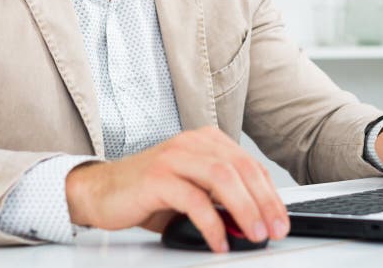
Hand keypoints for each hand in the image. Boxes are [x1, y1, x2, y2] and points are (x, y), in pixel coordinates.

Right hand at [65, 126, 288, 252]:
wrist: (101, 191)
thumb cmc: (148, 192)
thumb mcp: (192, 190)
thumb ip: (220, 198)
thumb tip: (255, 220)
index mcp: (203, 141)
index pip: (248, 164)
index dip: (270, 193)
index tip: (281, 219)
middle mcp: (190, 143)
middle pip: (240, 168)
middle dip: (264, 202)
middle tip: (275, 230)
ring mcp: (173, 157)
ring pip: (222, 177)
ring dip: (244, 208)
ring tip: (254, 234)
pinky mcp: (157, 178)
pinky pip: (194, 199)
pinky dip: (212, 223)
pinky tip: (219, 242)